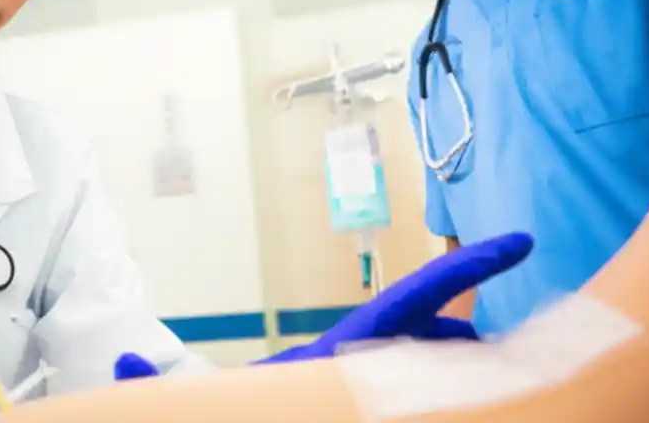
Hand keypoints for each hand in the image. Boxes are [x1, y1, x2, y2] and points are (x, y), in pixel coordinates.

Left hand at [114, 232, 532, 378]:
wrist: (254, 414)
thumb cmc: (245, 403)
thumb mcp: (217, 396)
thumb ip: (163, 386)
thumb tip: (122, 371)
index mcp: (347, 347)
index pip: (409, 302)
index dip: (463, 275)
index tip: (517, 242)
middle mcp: (375, 359)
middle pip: (439, 329)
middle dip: (478, 313)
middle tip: (527, 295)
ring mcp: (388, 384)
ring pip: (447, 372)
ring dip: (476, 372)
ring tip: (514, 374)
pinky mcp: (393, 401)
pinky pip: (440, 398)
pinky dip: (464, 399)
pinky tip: (492, 400)